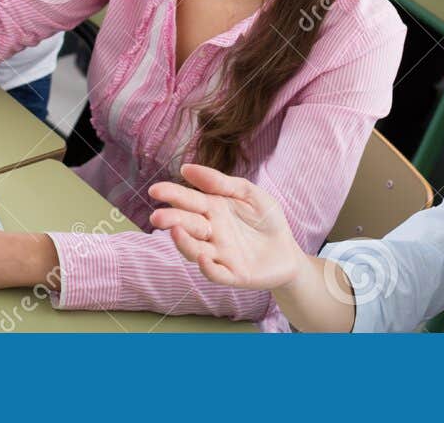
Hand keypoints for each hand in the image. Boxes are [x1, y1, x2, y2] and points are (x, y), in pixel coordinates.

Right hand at [148, 163, 305, 290]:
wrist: (289, 250)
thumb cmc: (266, 219)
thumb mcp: (248, 193)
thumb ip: (221, 182)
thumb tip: (186, 168)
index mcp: (212, 209)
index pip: (188, 201)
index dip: (171, 194)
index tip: (154, 190)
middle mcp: (210, 232)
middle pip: (186, 225)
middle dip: (171, 220)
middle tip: (157, 217)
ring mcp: (219, 254)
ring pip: (195, 250)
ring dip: (184, 243)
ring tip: (175, 231)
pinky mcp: (233, 274)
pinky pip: (216, 273)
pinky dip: (207, 268)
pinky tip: (203, 258)